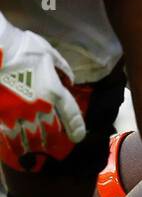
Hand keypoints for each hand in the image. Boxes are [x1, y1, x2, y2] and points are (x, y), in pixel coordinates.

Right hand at [0, 24, 86, 170]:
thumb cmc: (22, 48)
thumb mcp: (49, 54)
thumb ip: (62, 69)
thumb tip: (69, 80)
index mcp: (54, 92)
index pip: (72, 116)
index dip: (77, 129)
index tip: (78, 137)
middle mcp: (38, 107)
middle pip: (52, 131)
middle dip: (56, 140)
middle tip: (57, 146)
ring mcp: (17, 113)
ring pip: (31, 138)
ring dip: (36, 145)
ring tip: (37, 148)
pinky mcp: (0, 116)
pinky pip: (10, 136)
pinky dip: (15, 142)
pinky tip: (17, 145)